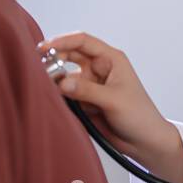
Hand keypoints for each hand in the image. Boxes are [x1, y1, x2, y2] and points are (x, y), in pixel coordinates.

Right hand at [37, 31, 182, 181]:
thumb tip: (62, 82)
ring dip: (54, 81)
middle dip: (54, 60)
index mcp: (111, 59)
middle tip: (37, 67)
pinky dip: (58, 97)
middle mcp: (99, 69)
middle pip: (70, 56)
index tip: (44, 47)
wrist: (144, 142)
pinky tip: (52, 101)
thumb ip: (87, 90)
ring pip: (65, 77)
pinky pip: (66, 94)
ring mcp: (90, 85)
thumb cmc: (140, 116)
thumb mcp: (113, 100)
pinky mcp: (84, 101)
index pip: (83, 41)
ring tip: (45, 88)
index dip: (63, 41)